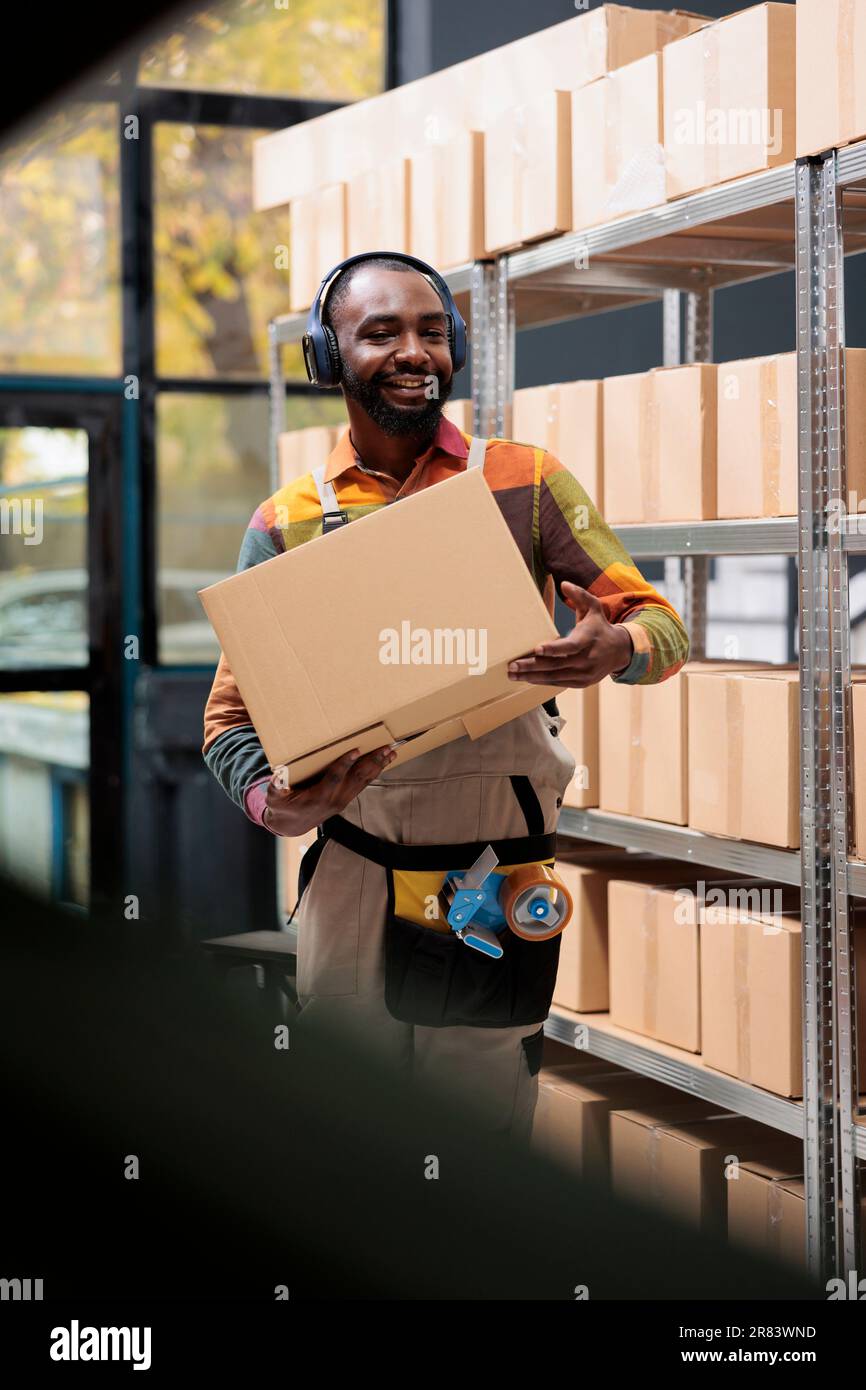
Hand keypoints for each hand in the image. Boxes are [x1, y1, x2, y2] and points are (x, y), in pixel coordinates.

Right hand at [263, 743, 396, 836]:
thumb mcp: (274, 797)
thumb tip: (277, 777)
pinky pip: (363, 784)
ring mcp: (342, 800)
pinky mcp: (346, 799)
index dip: (344, 764)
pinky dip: (374, 772)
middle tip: (385, 748)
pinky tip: (383, 762)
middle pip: (357, 778)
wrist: (291, 825)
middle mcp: (334, 800)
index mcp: (318, 797)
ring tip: (391, 752)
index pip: (334, 778)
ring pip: (364, 781)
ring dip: (378, 766)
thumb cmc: (282, 805)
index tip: (355, 750)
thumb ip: (276, 787)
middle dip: (372, 762)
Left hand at [506, 581, 632, 689]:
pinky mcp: (581, 683)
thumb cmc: (600, 626)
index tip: (537, 649)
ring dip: (532, 676)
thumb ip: (580, 595)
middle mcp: (587, 659)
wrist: (619, 651)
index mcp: (588, 639)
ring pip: (555, 677)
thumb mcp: (594, 607)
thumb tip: (564, 584)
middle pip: (556, 665)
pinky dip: (542, 681)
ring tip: (512, 674)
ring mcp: (584, 674)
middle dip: (532, 665)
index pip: (570, 646)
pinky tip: (527, 678)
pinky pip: (558, 683)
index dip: (553, 649)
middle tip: (512, 665)